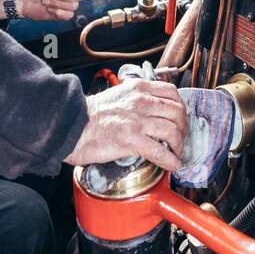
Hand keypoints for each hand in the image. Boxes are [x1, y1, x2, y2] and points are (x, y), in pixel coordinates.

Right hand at [67, 78, 188, 170]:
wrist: (71, 125)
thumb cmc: (90, 115)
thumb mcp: (118, 95)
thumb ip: (135, 99)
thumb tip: (150, 111)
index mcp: (138, 88)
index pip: (171, 92)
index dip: (181, 107)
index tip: (181, 118)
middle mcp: (141, 101)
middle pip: (177, 113)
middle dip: (183, 128)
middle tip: (180, 138)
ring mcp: (138, 121)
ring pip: (172, 132)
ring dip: (179, 146)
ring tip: (176, 153)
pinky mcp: (132, 140)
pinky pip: (161, 151)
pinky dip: (171, 160)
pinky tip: (172, 165)